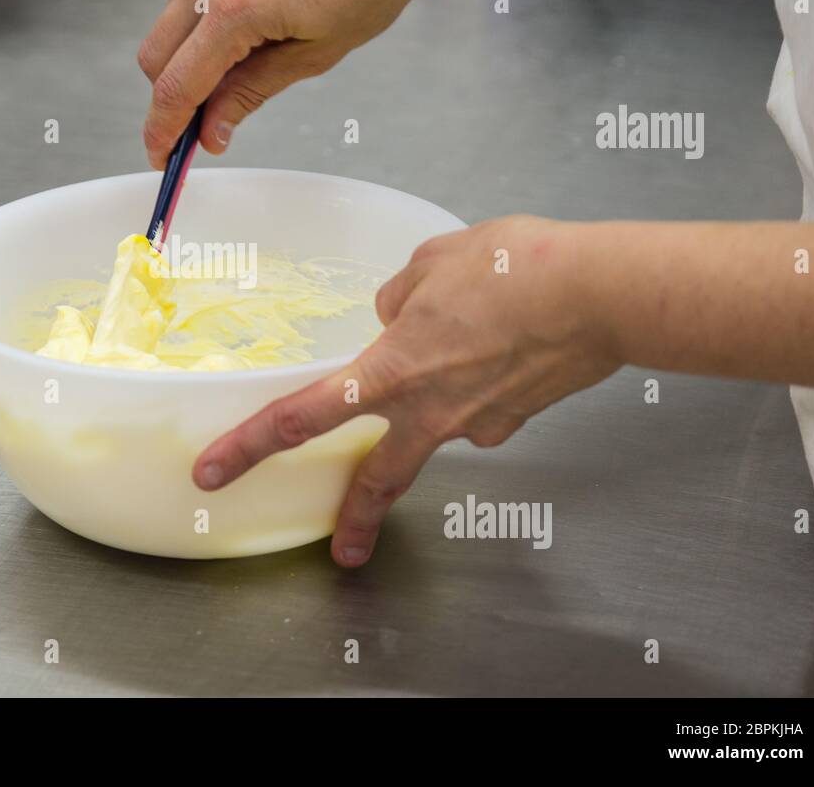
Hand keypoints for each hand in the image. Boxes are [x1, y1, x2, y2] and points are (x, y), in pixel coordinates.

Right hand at [137, 0, 464, 167]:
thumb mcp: (315, 55)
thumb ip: (249, 94)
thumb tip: (212, 132)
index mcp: (237, 6)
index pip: (175, 85)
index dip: (162, 129)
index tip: (161, 153)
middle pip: (155, 53)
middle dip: (173, 90)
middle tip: (203, 115)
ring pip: (170, 14)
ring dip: (191, 45)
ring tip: (246, 49)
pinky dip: (207, 1)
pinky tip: (250, 2)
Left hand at [192, 216, 620, 565]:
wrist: (599, 294)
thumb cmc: (514, 269)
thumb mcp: (433, 263)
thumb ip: (400, 295)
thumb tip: (398, 317)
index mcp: (391, 371)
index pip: (300, 416)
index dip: (248, 447)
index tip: (215, 473)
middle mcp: (429, 411)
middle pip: (377, 478)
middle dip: (356, 520)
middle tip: (342, 550)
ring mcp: (474, 424)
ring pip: (435, 435)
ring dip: (432, 415)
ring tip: (462, 356)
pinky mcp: (514, 421)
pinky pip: (479, 408)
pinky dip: (478, 384)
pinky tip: (502, 350)